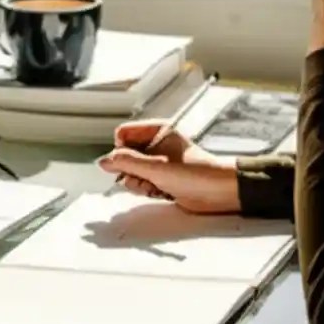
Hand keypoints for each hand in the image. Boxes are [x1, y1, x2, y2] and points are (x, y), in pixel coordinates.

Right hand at [97, 121, 241, 214]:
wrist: (218, 192)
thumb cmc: (197, 173)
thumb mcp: (156, 167)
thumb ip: (127, 163)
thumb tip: (104, 161)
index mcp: (157, 131)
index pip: (123, 134)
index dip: (121, 149)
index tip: (128, 162)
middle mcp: (157, 144)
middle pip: (125, 155)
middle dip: (130, 171)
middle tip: (144, 177)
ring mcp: (159, 162)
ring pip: (132, 172)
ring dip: (139, 183)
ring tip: (155, 186)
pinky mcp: (162, 178)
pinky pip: (142, 183)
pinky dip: (147, 190)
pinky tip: (160, 192)